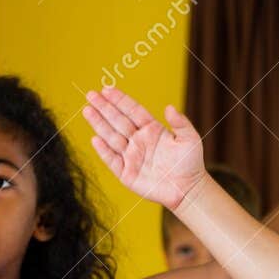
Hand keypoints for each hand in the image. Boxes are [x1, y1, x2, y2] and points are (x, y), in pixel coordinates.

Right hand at [85, 88, 204, 207]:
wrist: (187, 189)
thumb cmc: (190, 163)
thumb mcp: (190, 140)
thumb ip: (181, 123)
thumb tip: (170, 107)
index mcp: (151, 130)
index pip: (132, 111)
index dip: (120, 100)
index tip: (107, 89)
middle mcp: (138, 141)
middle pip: (118, 121)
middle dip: (104, 108)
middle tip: (91, 94)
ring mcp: (131, 156)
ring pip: (111, 137)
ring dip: (99, 124)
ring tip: (87, 110)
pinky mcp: (127, 173)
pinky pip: (112, 160)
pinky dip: (104, 151)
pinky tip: (95, 139)